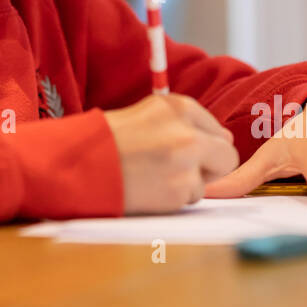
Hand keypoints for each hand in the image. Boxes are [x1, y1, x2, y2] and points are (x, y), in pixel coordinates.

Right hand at [102, 93, 238, 213]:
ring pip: (207, 181)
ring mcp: (186, 164)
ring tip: (155, 177)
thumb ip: (185, 122)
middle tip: (184, 169)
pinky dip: (174, 198)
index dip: (205, 143)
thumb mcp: (147, 114)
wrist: (80, 164)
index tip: (189, 150)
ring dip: (187, 183)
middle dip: (212, 166)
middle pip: (227, 155)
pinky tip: (150, 189)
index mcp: (179, 108)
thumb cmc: (107, 139)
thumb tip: (225, 139)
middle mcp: (188, 133)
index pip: (215, 129)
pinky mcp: (179, 192)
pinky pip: (190, 198)